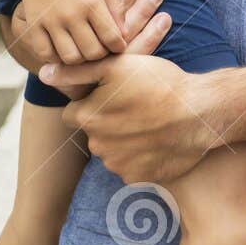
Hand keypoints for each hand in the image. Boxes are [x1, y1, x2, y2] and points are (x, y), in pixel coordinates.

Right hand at [0, 0, 169, 99]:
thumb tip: (124, 34)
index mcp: (92, 3)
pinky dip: (56, 57)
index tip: (119, 45)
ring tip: (84, 51)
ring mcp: (50, 22)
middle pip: (92, 52)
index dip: (119, 46)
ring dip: (80, 59)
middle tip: (102, 49)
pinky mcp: (33, 24)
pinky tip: (63, 50)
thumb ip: (115, 7)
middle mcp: (72, 15)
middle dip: (102, 55)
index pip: (112, 38)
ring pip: (70, 57)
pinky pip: (45, 53)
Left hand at [43, 54, 221, 184]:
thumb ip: (77, 71)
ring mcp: (118, 165)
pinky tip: (159, 141)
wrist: (201, 113)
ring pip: (113, 151)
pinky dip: (141, 157)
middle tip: (138, 107)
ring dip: (125, 141)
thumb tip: (44, 73)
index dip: (94, 102)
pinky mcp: (138, 178)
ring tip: (152, 123)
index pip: (76, 112)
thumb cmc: (161, 84)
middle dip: (110, 122)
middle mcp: (97, 145)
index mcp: (88, 117)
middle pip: (95, 133)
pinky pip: (132, 167)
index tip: (117, 95)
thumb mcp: (118, 66)